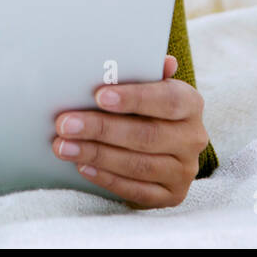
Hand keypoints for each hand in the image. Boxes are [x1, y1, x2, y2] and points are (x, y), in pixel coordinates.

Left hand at [51, 55, 208, 207]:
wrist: (163, 148)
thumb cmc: (147, 108)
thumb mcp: (150, 87)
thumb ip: (146, 73)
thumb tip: (162, 60)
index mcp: (191, 104)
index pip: (167, 100)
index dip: (134, 98)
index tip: (99, 95)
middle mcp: (193, 138)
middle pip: (146, 135)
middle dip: (101, 129)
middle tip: (65, 123)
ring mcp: (184, 170)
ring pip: (138, 165)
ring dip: (96, 155)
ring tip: (64, 146)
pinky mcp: (171, 196)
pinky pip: (137, 191)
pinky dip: (107, 179)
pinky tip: (83, 167)